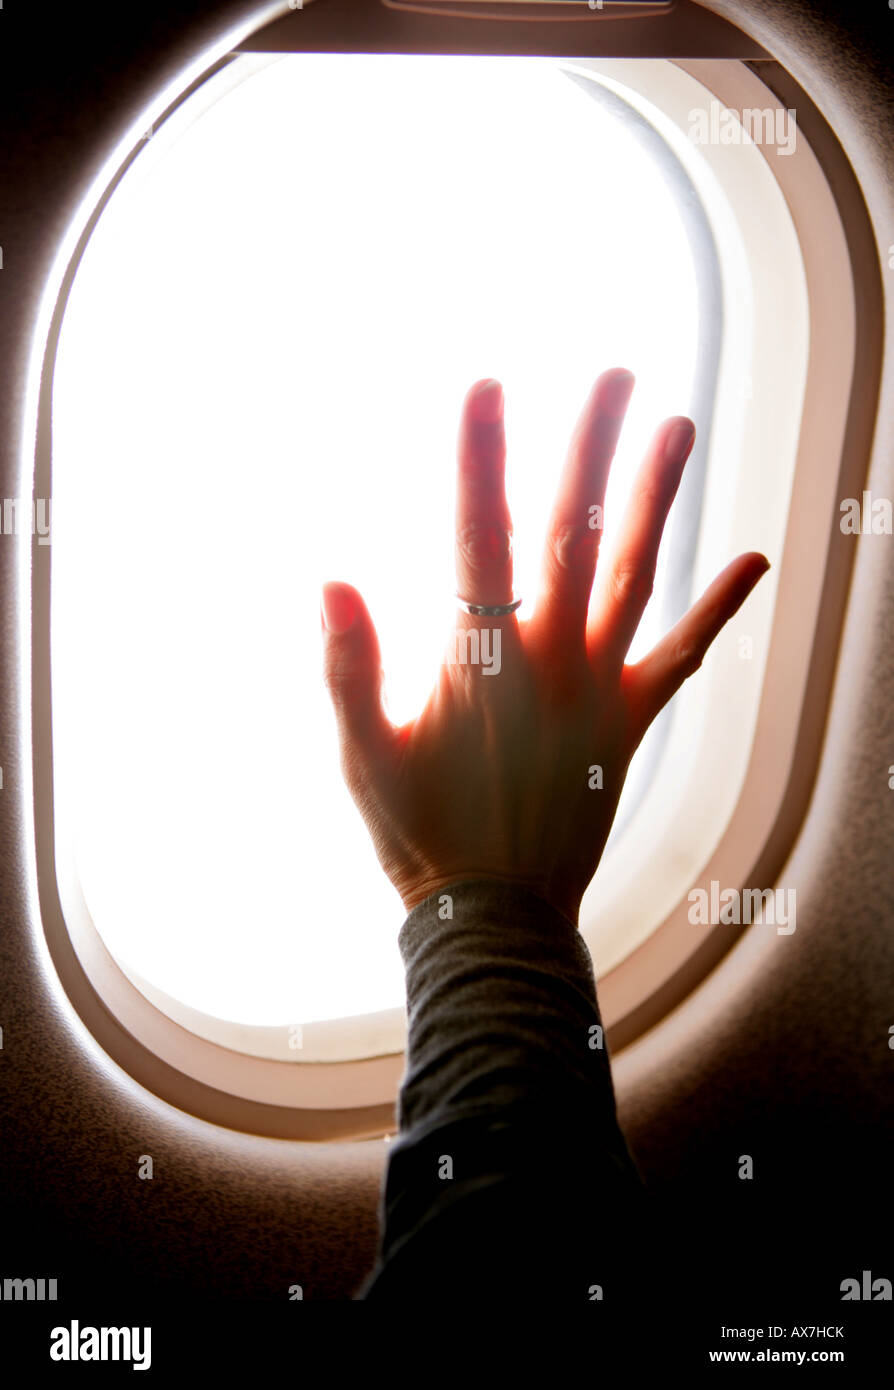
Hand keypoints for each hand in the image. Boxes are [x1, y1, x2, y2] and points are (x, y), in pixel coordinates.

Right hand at [321, 371, 768, 925]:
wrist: (496, 915)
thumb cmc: (420, 834)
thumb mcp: (363, 756)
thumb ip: (347, 668)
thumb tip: (332, 580)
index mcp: (483, 660)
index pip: (479, 536)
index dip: (480, 457)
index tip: (486, 387)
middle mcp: (553, 659)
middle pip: (573, 534)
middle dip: (589, 447)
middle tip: (613, 375)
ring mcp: (599, 688)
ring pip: (634, 577)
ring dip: (656, 500)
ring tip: (677, 429)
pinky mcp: (629, 722)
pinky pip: (680, 658)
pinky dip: (716, 612)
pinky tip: (751, 563)